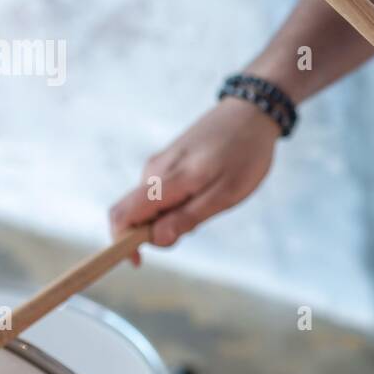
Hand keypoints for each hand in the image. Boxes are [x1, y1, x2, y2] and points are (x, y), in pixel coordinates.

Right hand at [109, 98, 280, 263]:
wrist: (251, 112)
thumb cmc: (244, 153)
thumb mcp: (225, 194)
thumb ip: (189, 217)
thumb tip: (155, 240)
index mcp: (165, 180)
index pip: (122, 216)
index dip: (121, 244)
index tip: (139, 262)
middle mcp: (153, 171)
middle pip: (134, 215)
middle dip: (155, 232)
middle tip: (197, 223)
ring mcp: (158, 164)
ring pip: (150, 205)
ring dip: (170, 218)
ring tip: (210, 202)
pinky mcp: (168, 162)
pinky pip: (161, 193)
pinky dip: (176, 204)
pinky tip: (206, 193)